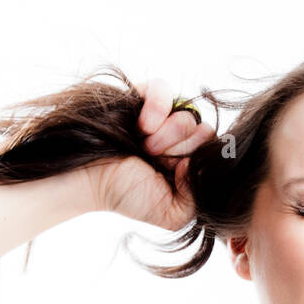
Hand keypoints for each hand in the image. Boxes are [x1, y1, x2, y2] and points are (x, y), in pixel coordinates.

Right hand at [89, 77, 214, 228]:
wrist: (88, 180)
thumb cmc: (127, 196)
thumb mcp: (173, 214)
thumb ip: (202, 198)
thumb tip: (206, 164)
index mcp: (188, 161)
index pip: (216, 152)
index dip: (196, 162)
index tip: (173, 172)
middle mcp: (179, 137)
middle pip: (206, 134)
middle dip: (180, 152)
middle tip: (155, 160)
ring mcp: (163, 116)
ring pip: (188, 117)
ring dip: (164, 137)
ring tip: (143, 148)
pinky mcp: (142, 97)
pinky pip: (164, 89)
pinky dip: (158, 108)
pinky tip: (143, 126)